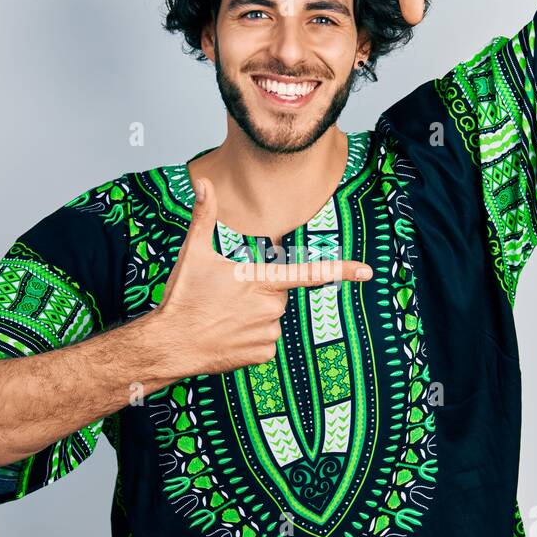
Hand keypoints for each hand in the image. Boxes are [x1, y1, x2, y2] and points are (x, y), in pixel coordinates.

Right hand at [150, 178, 372, 375]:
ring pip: (272, 319)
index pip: (308, 273)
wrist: (169, 345)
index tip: (367, 271)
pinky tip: (227, 338)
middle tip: (226, 298)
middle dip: (259, 293)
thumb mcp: (194, 254)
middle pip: (278, 294)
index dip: (341, 270)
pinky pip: (266, 342)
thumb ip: (205, 217)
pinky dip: (250, 340)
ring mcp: (268, 334)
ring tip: (222, 318)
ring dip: (254, 317)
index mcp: (260, 279)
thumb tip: (203, 182)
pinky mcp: (263, 355)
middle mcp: (271, 307)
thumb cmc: (183, 297)